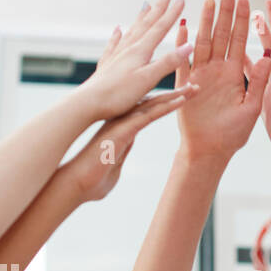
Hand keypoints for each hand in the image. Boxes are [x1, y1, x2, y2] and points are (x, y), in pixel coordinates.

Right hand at [63, 90, 189, 201]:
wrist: (76, 185)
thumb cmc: (92, 180)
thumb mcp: (113, 165)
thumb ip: (120, 156)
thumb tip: (120, 154)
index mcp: (121, 128)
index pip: (146, 111)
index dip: (163, 103)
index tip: (181, 97)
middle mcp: (121, 121)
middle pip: (152, 102)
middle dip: (174, 93)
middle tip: (194, 85)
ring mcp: (121, 124)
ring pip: (153, 104)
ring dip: (175, 96)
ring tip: (194, 88)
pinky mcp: (122, 130)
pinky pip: (148, 115)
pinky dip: (165, 107)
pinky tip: (180, 100)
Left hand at [80, 0, 194, 120]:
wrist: (90, 102)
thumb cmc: (119, 94)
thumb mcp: (148, 79)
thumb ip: (168, 62)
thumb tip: (188, 46)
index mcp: (140, 51)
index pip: (160, 27)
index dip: (173, 13)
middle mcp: (128, 48)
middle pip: (147, 23)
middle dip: (159, 7)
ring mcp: (117, 55)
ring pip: (132, 30)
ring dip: (142, 17)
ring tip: (146, 5)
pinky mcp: (108, 64)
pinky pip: (115, 44)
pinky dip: (118, 34)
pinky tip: (118, 29)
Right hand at [174, 0, 270, 162]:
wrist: (210, 152)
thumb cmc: (233, 135)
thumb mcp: (253, 107)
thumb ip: (259, 80)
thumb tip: (268, 53)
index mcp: (234, 74)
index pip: (239, 40)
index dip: (242, 20)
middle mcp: (217, 71)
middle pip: (220, 34)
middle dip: (225, 12)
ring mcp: (199, 75)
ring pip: (202, 42)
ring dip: (205, 21)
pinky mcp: (184, 85)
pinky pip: (182, 61)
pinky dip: (182, 44)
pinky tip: (184, 25)